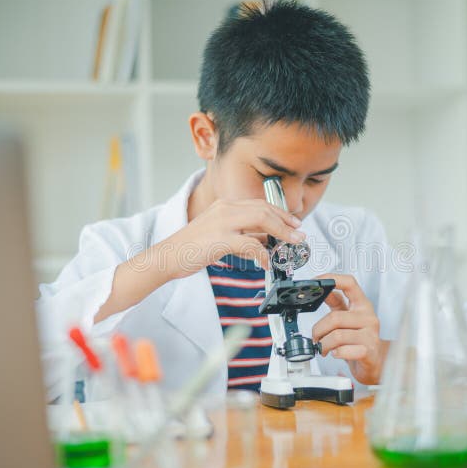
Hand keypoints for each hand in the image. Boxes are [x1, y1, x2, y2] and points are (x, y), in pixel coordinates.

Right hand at [160, 198, 303, 278]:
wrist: (167, 257)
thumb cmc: (192, 249)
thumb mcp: (220, 235)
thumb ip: (242, 234)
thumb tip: (266, 241)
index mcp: (225, 205)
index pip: (259, 203)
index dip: (280, 213)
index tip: (294, 223)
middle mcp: (225, 208)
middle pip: (264, 209)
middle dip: (286, 221)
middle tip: (299, 234)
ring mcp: (222, 222)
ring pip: (261, 220)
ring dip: (281, 233)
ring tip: (292, 244)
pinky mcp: (220, 239)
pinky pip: (250, 244)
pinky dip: (263, 254)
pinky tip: (266, 264)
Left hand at [311, 273, 387, 384]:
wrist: (375, 363)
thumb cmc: (359, 340)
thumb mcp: (348, 318)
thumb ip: (337, 303)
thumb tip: (322, 291)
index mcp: (362, 305)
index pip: (349, 284)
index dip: (332, 279)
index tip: (316, 282)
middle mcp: (368, 317)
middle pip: (335, 317)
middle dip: (318, 330)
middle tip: (316, 338)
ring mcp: (370, 334)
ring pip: (336, 336)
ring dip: (324, 344)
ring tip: (324, 348)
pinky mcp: (369, 351)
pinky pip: (344, 351)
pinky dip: (335, 354)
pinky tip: (336, 353)